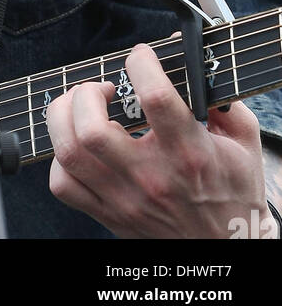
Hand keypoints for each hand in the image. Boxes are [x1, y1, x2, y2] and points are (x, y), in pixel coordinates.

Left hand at [44, 42, 275, 238]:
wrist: (228, 250)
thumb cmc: (235, 194)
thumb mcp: (244, 142)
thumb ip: (221, 98)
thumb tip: (191, 55)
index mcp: (189, 154)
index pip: (154, 98)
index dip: (141, 63)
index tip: (142, 56)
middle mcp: (151, 178)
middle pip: (92, 128)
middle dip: (88, 93)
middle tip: (104, 89)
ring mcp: (125, 199)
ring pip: (70, 152)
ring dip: (66, 117)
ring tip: (83, 107)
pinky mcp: (109, 216)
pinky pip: (63, 185)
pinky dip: (61, 158)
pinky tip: (80, 144)